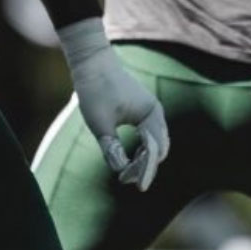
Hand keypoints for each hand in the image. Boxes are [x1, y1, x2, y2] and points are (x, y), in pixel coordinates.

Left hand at [57, 19, 168, 188]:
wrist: (91, 63)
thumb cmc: (95, 90)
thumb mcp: (99, 122)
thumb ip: (111, 147)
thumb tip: (121, 170)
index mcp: (150, 113)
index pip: (153, 150)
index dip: (145, 170)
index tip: (136, 187)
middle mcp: (155, 113)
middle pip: (159, 149)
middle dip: (146, 167)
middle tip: (126, 180)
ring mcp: (150, 112)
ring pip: (156, 144)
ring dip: (144, 160)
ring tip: (127, 174)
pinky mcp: (142, 111)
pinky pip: (149, 136)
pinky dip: (142, 150)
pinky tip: (129, 160)